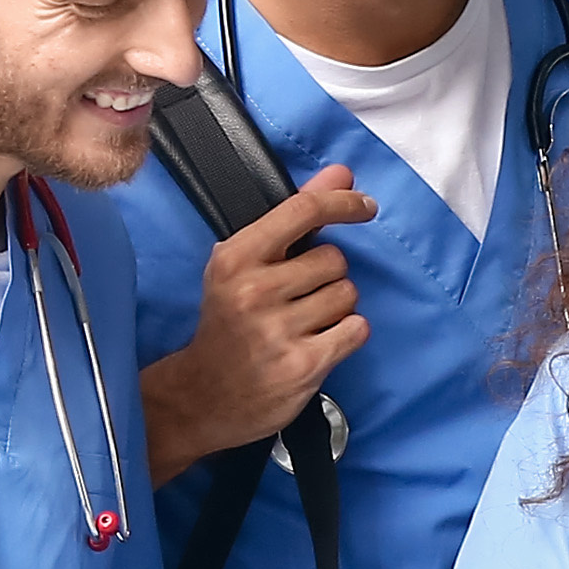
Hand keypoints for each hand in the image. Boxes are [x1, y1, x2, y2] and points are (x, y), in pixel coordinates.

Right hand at [142, 169, 375, 481]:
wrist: (204, 394)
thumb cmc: (229, 322)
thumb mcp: (244, 265)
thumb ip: (294, 217)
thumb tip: (342, 174)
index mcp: (236, 257)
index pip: (303, 210)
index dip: (342, 203)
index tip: (365, 205)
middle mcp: (255, 290)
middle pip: (335, 260)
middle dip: (328, 277)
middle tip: (298, 298)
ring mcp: (278, 330)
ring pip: (348, 295)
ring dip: (336, 308)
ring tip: (304, 323)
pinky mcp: (303, 364)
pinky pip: (356, 329)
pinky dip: (346, 334)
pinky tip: (318, 343)